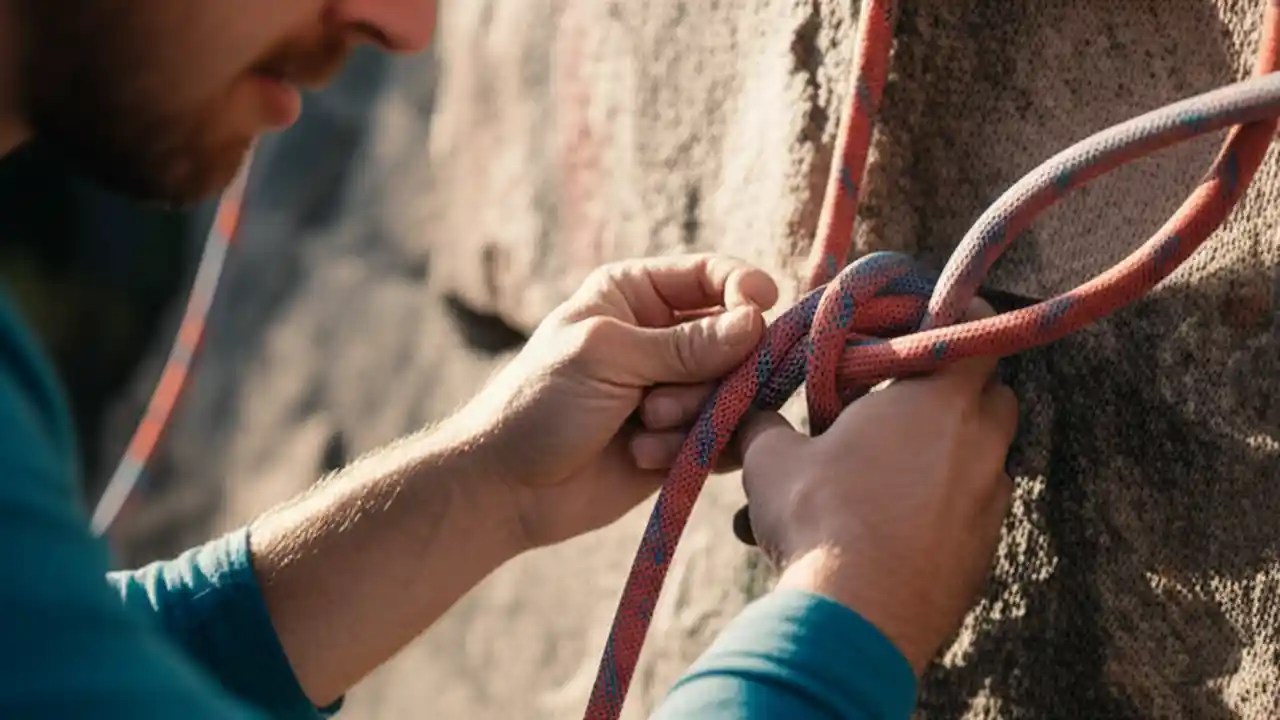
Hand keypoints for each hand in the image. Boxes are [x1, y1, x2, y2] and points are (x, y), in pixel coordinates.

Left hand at [447, 254, 778, 550]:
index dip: (743, 289)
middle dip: (709, 372)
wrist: (507, 489)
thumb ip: (686, 344)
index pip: (712, 276)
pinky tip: (645, 458)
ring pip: (734, 391)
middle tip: (657, 401)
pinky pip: (725, 437)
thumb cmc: (541, 404)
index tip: (762, 307)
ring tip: (642, 430)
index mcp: (637, 294)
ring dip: (692, 415)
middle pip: (737, 339)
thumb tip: (757, 323)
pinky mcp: (684, 441)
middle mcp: (663, 337)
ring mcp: (677, 391)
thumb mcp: (608, 356)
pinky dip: (693, 449)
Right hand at [734, 300, 1016, 674]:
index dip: (955, 320)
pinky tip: (885, 530)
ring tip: (879, 478)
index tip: (925, 326)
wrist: (855, 620)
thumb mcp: (772, 460)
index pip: (977, 331)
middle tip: (895, 408)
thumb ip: (766, 425)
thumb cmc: (819, 519)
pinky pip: (969, 516)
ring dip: (941, 459)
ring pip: (980, 461)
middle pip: (990, 397)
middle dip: (950, 396)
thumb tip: (750, 416)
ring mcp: (989, 505)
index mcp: (939, 401)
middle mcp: (980, 446)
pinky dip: (938, 512)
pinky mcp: (983, 556)